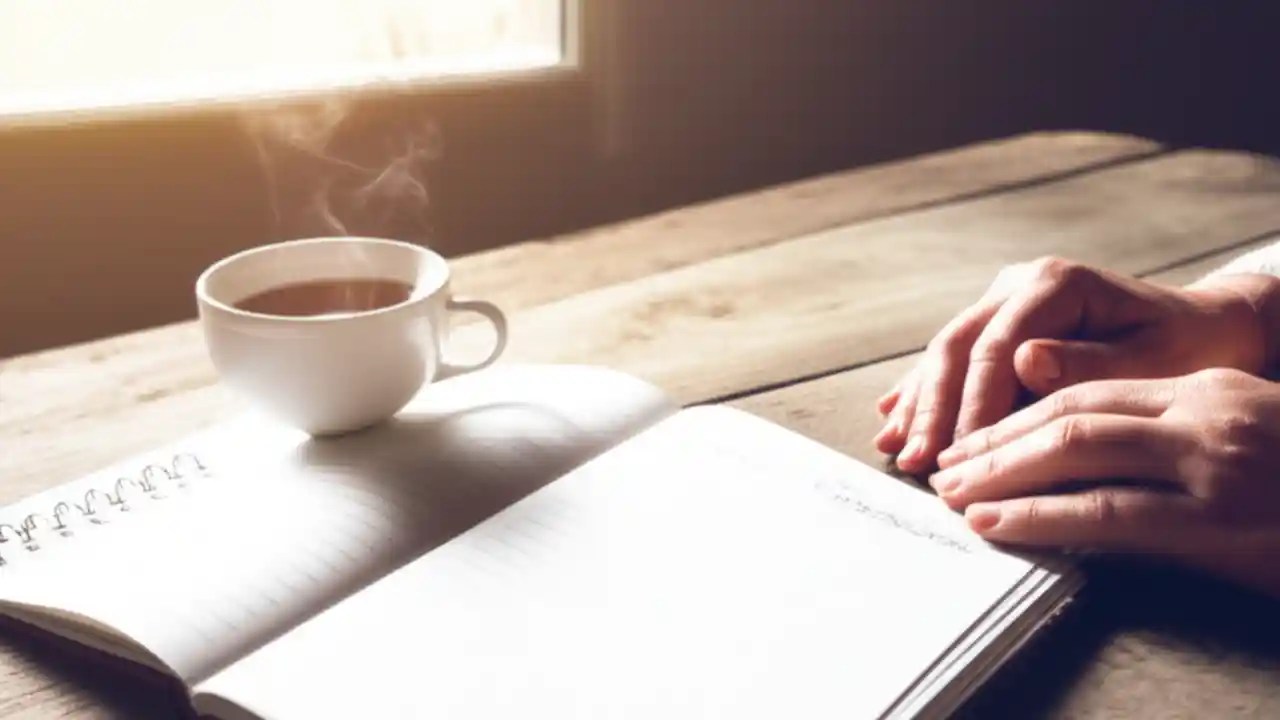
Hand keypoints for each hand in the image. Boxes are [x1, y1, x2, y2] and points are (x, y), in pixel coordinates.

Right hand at [876, 256, 1279, 474]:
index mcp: (1056, 284)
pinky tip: (892, 422)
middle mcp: (1019, 284)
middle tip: (916, 463)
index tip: (958, 456)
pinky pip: (951, 360)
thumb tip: (1024, 360)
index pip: (996, 346)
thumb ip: (1089, 363)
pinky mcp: (996, 323)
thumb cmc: (1187, 348)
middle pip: (957, 346)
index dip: (971, 404)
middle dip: (933, 409)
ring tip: (895, 452)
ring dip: (919, 405)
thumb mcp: (1155, 359)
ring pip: (945, 352)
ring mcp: (1002, 300)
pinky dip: (922, 393)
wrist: (1203, 327)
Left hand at [930, 368, 1279, 598]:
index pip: (1087, 392)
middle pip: (1068, 413)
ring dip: (1000, 473)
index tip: (971, 437)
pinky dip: (1039, 516)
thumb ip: (1166, 435)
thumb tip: (1074, 461)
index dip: (1017, 414)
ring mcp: (1213, 464)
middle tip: (941, 464)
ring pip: (1077, 452)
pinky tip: (995, 523)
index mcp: (1205, 390)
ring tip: (950, 492)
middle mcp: (1204, 414)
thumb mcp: (1242, 437)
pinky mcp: (1219, 522)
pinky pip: (1108, 514)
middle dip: (994, 439)